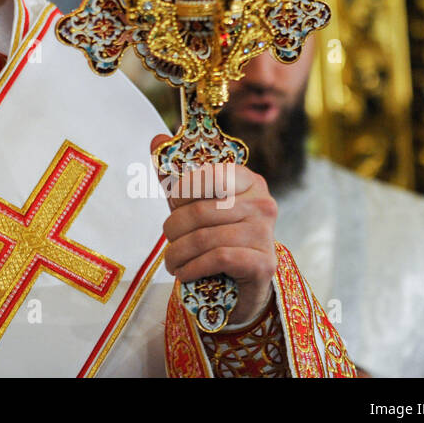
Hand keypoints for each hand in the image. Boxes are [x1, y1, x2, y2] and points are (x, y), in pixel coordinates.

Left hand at [151, 133, 278, 327]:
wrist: (240, 284)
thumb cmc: (215, 235)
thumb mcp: (193, 203)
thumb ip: (175, 173)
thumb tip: (158, 138)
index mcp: (248, 181)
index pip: (210, 175)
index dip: (183, 190)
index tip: (173, 203)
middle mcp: (263, 203)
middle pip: (201, 211)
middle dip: (173, 229)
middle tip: (168, 240)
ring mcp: (266, 234)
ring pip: (205, 237)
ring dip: (178, 253)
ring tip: (172, 261)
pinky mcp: (264, 263)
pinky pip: (218, 258)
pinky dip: (192, 267)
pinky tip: (185, 272)